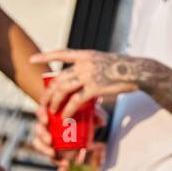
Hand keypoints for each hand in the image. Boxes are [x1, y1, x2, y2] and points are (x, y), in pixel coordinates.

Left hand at [30, 48, 151, 118]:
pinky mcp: (95, 88)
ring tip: (51, 111)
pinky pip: (76, 101)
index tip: (32, 59)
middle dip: (48, 92)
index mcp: (87, 55)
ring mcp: (89, 75)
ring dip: (54, 102)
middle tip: (43, 102)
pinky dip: (69, 109)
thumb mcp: (106, 62)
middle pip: (59, 78)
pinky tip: (66, 116)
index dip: (45, 57)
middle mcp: (84, 64)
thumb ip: (92, 67)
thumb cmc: (126, 68)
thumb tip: (84, 77)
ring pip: (63, 89)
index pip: (61, 54)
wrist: (139, 71)